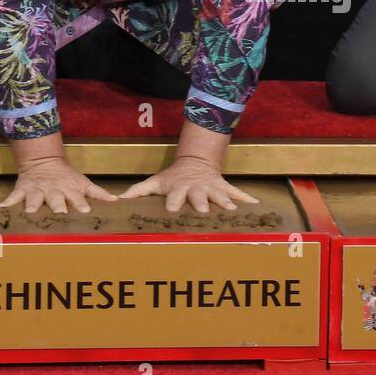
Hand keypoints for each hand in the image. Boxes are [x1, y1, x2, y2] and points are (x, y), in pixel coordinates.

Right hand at [0, 156, 117, 214]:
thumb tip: (117, 201)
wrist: (44, 161)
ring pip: (35, 198)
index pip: (77, 198)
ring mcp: (38, 190)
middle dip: (57, 207)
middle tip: (59, 214)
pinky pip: (14, 196)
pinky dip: (8, 202)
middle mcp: (54, 191)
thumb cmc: (67, 178)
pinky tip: (1, 208)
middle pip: (56, 200)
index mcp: (69, 191)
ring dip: (33, 204)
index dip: (81, 204)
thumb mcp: (84, 184)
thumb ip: (99, 194)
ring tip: (30, 212)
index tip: (85, 211)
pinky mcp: (23, 189)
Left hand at [119, 155, 260, 214]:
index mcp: (179, 189)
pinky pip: (236, 192)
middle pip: (199, 197)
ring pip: (219, 195)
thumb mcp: (156, 182)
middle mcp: (196, 189)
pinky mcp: (223, 186)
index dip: (173, 203)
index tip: (171, 212)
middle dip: (202, 203)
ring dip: (226, 202)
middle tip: (204, 212)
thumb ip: (138, 191)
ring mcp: (211, 187)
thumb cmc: (173, 178)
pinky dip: (246, 198)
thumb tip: (119, 199)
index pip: (174, 196)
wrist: (195, 162)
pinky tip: (256, 204)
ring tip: (233, 211)